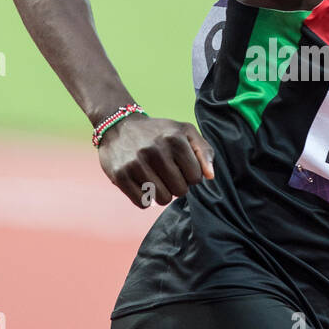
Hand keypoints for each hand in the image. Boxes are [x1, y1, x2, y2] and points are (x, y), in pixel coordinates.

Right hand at [97, 115, 214, 207]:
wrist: (118, 125)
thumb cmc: (158, 132)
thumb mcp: (184, 131)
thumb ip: (203, 151)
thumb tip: (210, 176)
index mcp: (175, 138)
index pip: (196, 178)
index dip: (189, 175)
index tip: (180, 166)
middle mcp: (155, 150)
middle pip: (180, 190)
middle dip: (176, 185)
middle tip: (166, 173)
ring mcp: (136, 163)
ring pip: (162, 199)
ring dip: (161, 193)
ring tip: (155, 178)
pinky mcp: (120, 175)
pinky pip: (143, 203)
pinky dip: (145, 198)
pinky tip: (141, 183)